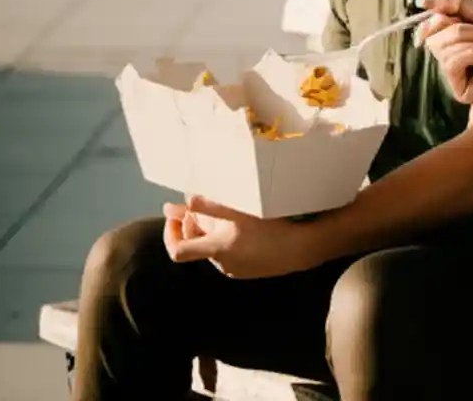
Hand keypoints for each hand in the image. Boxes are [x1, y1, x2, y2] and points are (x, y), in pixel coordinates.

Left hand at [162, 196, 313, 278]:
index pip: (176, 251)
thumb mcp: (238, 210)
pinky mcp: (249, 271)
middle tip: (197, 204)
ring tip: (224, 213)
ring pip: (214, 249)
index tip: (174, 217)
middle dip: (193, 225)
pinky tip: (243, 228)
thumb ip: (209, 206)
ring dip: (212, 232)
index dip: (170, 234)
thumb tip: (186, 201)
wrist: (302, 248)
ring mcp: (236, 270)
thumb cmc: (271, 226)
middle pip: (196, 245)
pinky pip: (231, 255)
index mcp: (215, 249)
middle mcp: (222, 264)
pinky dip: (228, 241)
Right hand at [418, 0, 472, 127]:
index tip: (435, 8)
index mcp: (457, 37)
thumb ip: (457, 4)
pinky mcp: (458, 87)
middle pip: (434, 33)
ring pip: (442, 46)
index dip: (436, 15)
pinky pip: (452, 62)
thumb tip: (422, 1)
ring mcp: (453, 72)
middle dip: (461, 29)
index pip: (432, 22)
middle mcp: (451, 54)